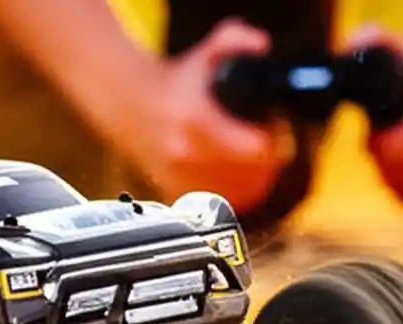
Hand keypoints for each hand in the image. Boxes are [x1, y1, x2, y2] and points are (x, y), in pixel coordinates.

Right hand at [106, 18, 292, 212]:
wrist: (128, 105)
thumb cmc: (172, 82)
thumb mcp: (205, 52)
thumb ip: (235, 39)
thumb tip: (261, 46)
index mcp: (195, 120)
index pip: (254, 150)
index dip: (274, 139)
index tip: (273, 127)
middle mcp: (185, 154)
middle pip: (252, 177)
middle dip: (268, 160)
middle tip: (266, 143)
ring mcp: (179, 177)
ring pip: (239, 196)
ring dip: (254, 180)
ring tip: (253, 160)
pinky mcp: (176, 193)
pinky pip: (219, 205)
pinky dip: (234, 194)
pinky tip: (235, 175)